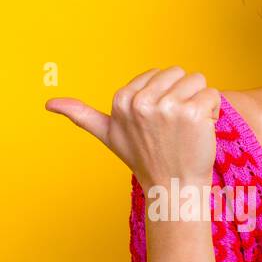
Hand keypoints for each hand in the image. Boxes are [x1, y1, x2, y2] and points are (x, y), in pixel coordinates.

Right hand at [44, 66, 220, 188]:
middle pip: (179, 73)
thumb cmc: (144, 159)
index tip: (157, 125)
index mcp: (121, 99)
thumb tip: (49, 104)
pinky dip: (212, 113)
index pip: (158, 74)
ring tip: (187, 130)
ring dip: (199, 104)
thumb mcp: (109, 135)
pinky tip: (200, 132)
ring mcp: (167, 107)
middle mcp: (141, 102)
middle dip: (183, 97)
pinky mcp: (192, 112)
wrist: (173, 188)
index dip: (164, 97)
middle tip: (174, 129)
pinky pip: (212, 94)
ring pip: (198, 81)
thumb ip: (82, 115)